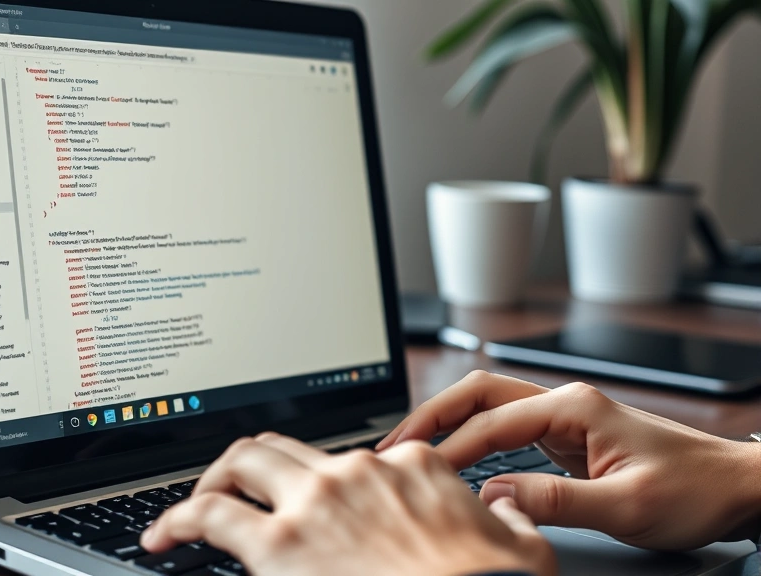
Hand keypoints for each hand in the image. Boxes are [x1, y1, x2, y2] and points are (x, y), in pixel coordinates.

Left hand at [141, 433, 555, 575]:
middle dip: (254, 463)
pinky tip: (164, 535)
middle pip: (287, 446)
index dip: (333, 480)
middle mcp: (358, 471)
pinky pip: (210, 516)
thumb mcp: (522, 548)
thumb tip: (508, 512)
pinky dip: (179, 519)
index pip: (358, 459)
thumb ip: (508, 519)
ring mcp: (316, 501)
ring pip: (243, 462)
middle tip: (234, 487)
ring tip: (193, 505)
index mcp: (411, 467)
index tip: (319, 502)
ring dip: (214, 478)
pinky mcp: (280, 545)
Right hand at [379, 371, 760, 549]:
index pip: (492, 423)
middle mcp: (564, 403)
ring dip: (447, 423)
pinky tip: (452, 457)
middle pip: (478, 394)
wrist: (735, 487)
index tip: (420, 473)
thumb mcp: (625, 505)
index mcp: (574, 407)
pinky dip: (471, 438)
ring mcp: (564, 417)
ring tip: (410, 448)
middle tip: (393, 443)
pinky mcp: (566, 436)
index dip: (450, 449)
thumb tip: (495, 495)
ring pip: (488, 407)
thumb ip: (556, 499)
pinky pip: (505, 429)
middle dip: (432, 416)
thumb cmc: (693, 490)